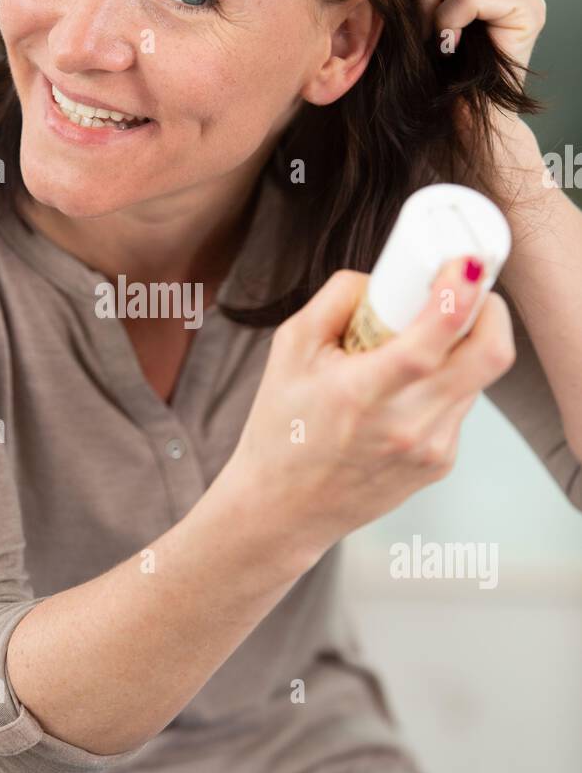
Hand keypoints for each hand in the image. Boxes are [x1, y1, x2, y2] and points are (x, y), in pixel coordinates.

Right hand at [217, 257, 515, 578]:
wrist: (283, 509)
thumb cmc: (281, 429)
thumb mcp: (289, 349)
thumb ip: (337, 299)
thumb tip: (385, 276)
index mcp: (363, 393)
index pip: (434, 338)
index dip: (460, 292)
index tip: (461, 264)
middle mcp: (407, 425)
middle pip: (491, 354)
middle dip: (489, 309)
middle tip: (466, 290)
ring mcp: (431, 448)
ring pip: (479, 375)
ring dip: (462, 345)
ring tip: (415, 345)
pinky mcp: (442, 461)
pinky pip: (461, 402)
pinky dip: (444, 380)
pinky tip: (405, 389)